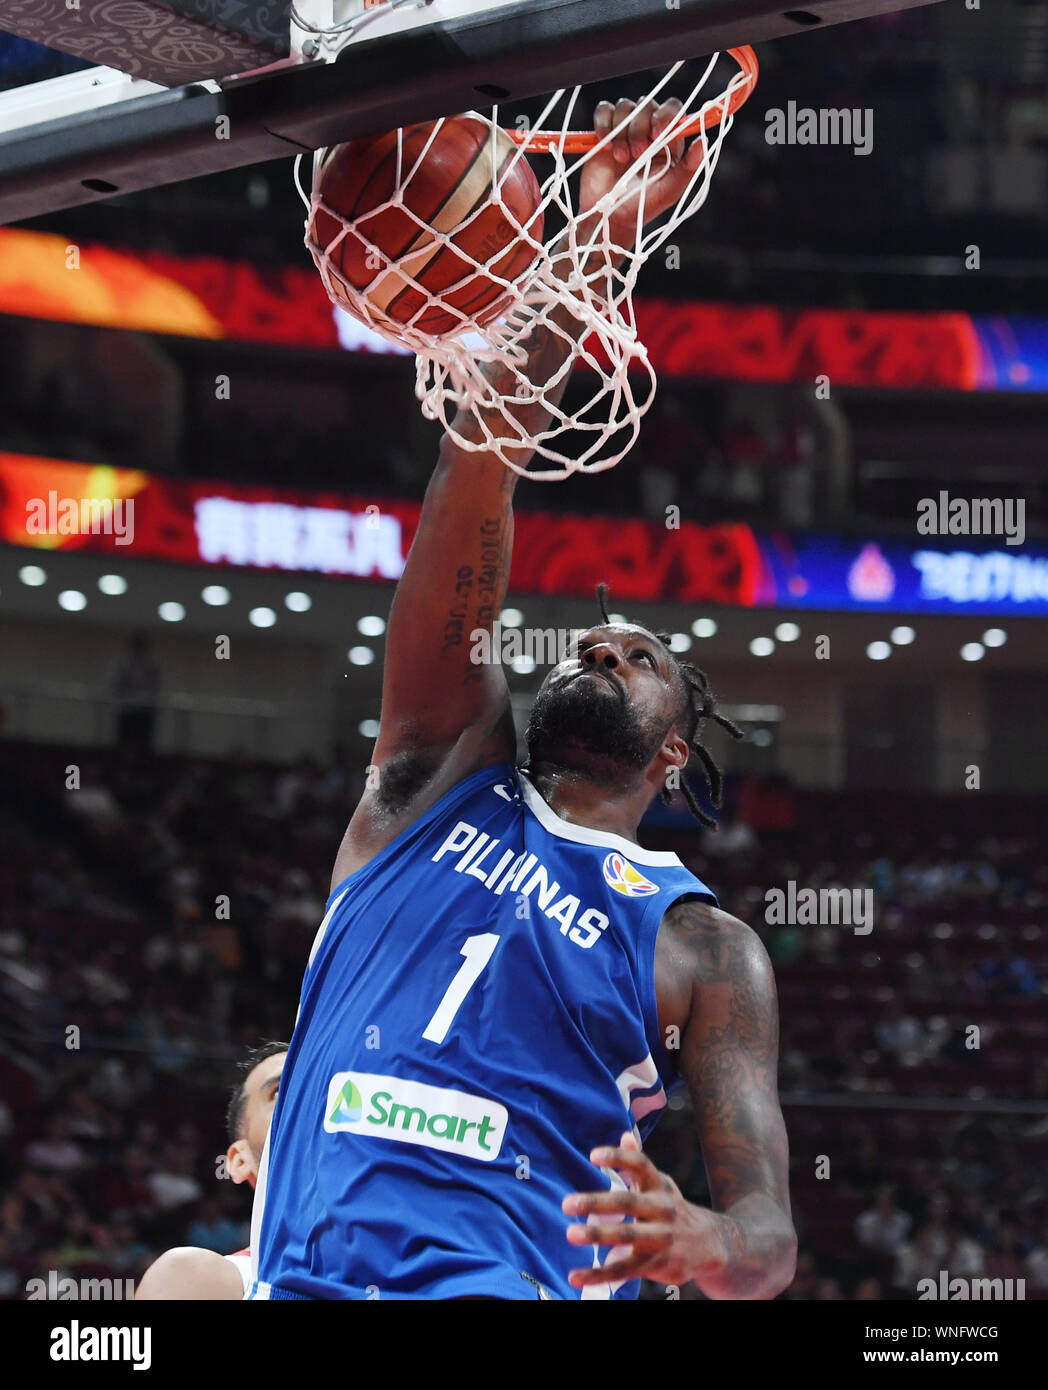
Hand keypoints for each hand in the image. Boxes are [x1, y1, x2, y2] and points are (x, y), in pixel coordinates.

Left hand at [562, 1131, 732, 1290]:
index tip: (592, 1156)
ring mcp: (661, 1238)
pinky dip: (598, 1274)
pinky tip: (574, 1276)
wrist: (710, 1245)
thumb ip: (638, 1161)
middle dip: (596, 1202)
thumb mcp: (660, 1183)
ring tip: (570, 1234)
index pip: (640, 1165)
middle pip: (627, 1202)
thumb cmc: (672, 1208)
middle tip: (566, 1203)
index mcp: (660, 1186)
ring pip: (626, 1236)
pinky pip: (624, 1270)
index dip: (618, 1158)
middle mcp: (662, 1209)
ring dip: (597, 1236)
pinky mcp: (657, 1264)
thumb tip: (625, 1135)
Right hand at [578, 98, 704, 250]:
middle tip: (637, 154)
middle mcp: (648, 129)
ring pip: (625, 106)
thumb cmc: (642, 206)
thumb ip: (688, 168)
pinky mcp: (604, 132)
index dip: (665, 115)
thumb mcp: (669, 191)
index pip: (672, 110)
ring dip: (622, 130)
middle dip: (641, 127)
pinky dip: (604, 124)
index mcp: (668, 140)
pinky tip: (606, 147)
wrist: (611, 217)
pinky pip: (604, 110)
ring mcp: (625, 129)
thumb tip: (704, 141)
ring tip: (621, 158)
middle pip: (647, 104)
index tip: (658, 133)